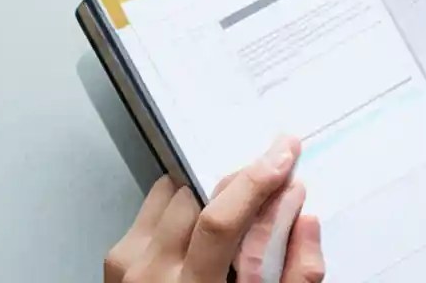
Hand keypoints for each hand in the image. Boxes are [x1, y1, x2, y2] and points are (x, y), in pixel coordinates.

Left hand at [105, 136, 324, 282]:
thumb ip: (297, 276)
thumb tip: (306, 221)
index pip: (220, 223)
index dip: (254, 183)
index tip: (283, 155)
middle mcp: (152, 275)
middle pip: (199, 199)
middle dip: (238, 183)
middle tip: (268, 181)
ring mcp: (129, 263)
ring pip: (174, 193)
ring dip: (207, 194)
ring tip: (229, 214)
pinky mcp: (118, 255)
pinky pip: (154, 204)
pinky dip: (180, 203)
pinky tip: (197, 224)